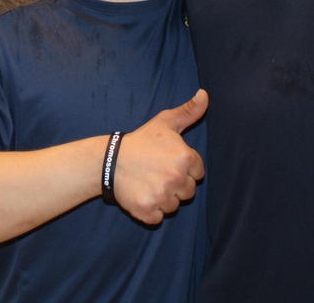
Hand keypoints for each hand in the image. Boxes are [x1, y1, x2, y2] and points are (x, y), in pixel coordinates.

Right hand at [114, 90, 207, 223]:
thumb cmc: (141, 141)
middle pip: (189, 192)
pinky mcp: (147, 211)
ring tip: (148, 182)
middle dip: (176, 184)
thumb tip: (205, 94)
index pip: (198, 173)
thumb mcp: (165, 123)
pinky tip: (142, 195)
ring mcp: (162, 196)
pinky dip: (151, 211)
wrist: (109, 160)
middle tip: (157, 172)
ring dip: (164, 198)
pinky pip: (158, 218)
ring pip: (174, 206)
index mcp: (185, 158)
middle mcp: (177, 178)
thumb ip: (189, 111)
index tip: (167, 162)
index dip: (184, 168)